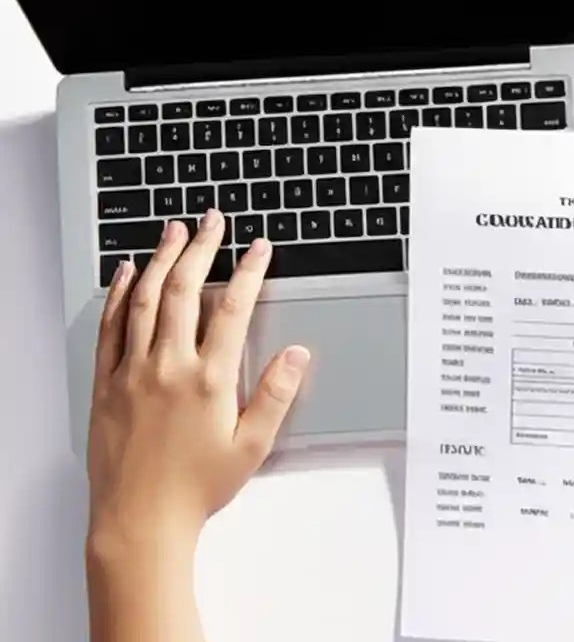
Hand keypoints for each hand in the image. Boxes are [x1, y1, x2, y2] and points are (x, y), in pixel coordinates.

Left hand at [87, 210, 309, 553]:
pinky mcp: (107, 383)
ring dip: (162, 259)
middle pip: (186, 291)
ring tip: (174, 232)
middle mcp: (168, 368)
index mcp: (209, 381)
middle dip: (201, 248)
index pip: (232, 310)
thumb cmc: (195, 488)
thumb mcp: (252, 447)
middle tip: (212, 221)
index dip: (249, 272)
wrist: (139, 520)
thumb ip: (276, 395)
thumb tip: (297, 355)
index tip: (258, 249)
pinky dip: (121, 294)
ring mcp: (133, 372)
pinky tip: (130, 274)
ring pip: (147, 299)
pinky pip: (112, 326)